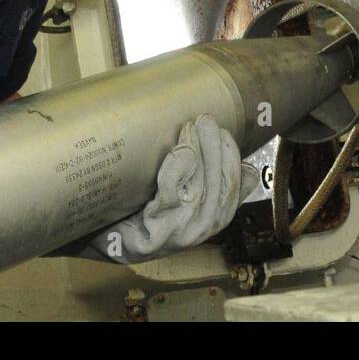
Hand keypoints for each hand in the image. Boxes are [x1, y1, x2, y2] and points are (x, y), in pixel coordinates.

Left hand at [92, 114, 255, 262]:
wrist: (112, 239)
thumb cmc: (152, 212)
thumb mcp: (190, 198)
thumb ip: (215, 182)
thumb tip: (246, 164)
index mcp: (219, 215)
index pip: (237, 182)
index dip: (231, 154)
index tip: (222, 129)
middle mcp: (206, 227)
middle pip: (220, 182)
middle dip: (215, 147)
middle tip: (206, 120)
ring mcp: (183, 233)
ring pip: (198, 187)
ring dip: (197, 153)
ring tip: (189, 128)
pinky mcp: (158, 234)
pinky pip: (171, 196)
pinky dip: (177, 169)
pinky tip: (177, 150)